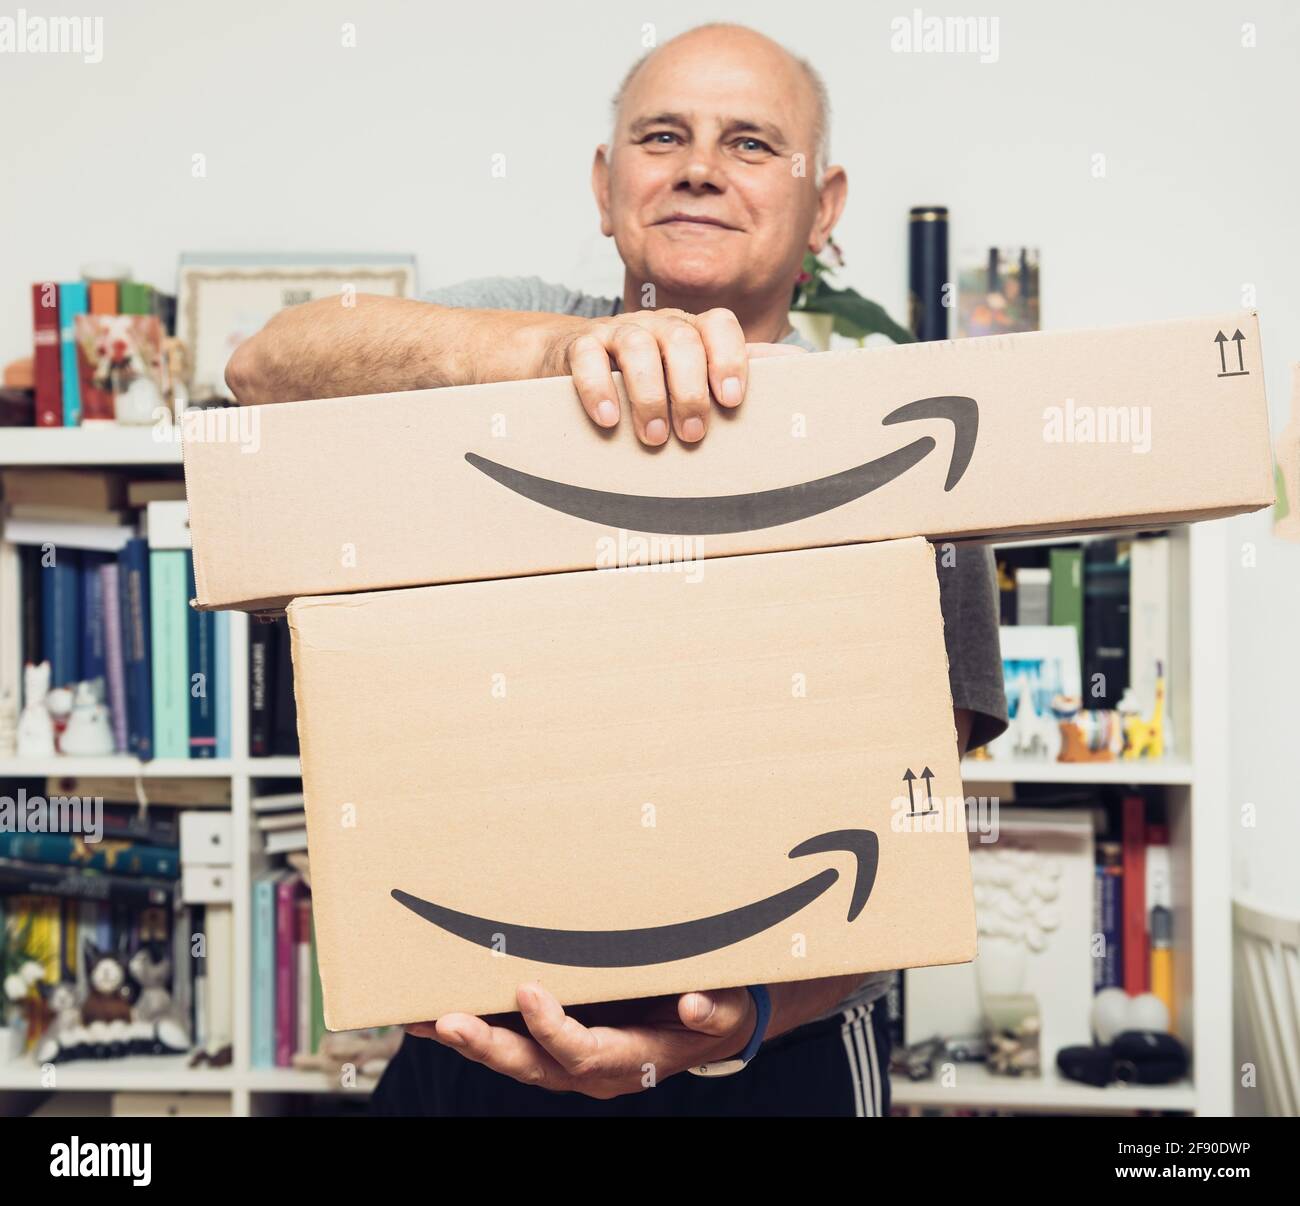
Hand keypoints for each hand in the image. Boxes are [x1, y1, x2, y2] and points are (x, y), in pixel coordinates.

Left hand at [405, 981, 756, 1099]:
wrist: (708, 1026)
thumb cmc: (716, 1009)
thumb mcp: (726, 1007)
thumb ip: (712, 1010)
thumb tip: (695, 1005)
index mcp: (632, 1060)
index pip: (584, 1053)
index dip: (554, 1027)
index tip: (528, 989)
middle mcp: (592, 1069)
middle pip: (533, 1065)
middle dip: (488, 1046)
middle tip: (446, 1022)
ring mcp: (570, 1061)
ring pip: (513, 1058)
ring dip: (468, 1040)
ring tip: (419, 1019)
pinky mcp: (557, 1044)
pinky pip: (511, 1043)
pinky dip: (474, 1030)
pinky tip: (433, 1016)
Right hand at [546, 308, 804, 445]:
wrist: (570, 356)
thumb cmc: (643, 375)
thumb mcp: (689, 372)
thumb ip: (736, 366)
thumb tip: (798, 364)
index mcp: (690, 330)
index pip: (719, 325)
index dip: (729, 359)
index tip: (732, 401)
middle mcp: (657, 325)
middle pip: (682, 339)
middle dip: (690, 389)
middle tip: (693, 434)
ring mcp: (616, 331)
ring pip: (637, 346)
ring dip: (649, 394)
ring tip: (655, 436)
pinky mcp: (578, 345)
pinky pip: (588, 357)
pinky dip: (598, 388)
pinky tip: (608, 418)